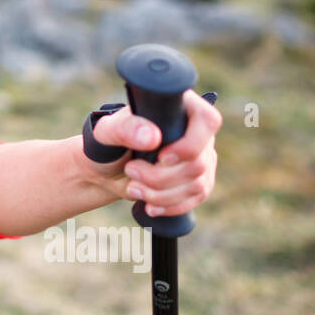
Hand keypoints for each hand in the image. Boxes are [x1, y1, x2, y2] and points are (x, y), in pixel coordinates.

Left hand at [83, 90, 221, 216]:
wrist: (107, 169)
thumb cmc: (108, 143)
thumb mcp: (107, 132)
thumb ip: (125, 129)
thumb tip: (152, 137)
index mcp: (180, 108)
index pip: (207, 120)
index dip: (190, 144)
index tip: (161, 157)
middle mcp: (196, 131)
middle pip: (197, 162)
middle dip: (159, 176)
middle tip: (131, 171)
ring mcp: (201, 157)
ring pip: (196, 185)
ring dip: (160, 193)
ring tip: (133, 187)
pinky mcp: (198, 180)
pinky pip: (196, 198)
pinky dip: (170, 206)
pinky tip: (150, 205)